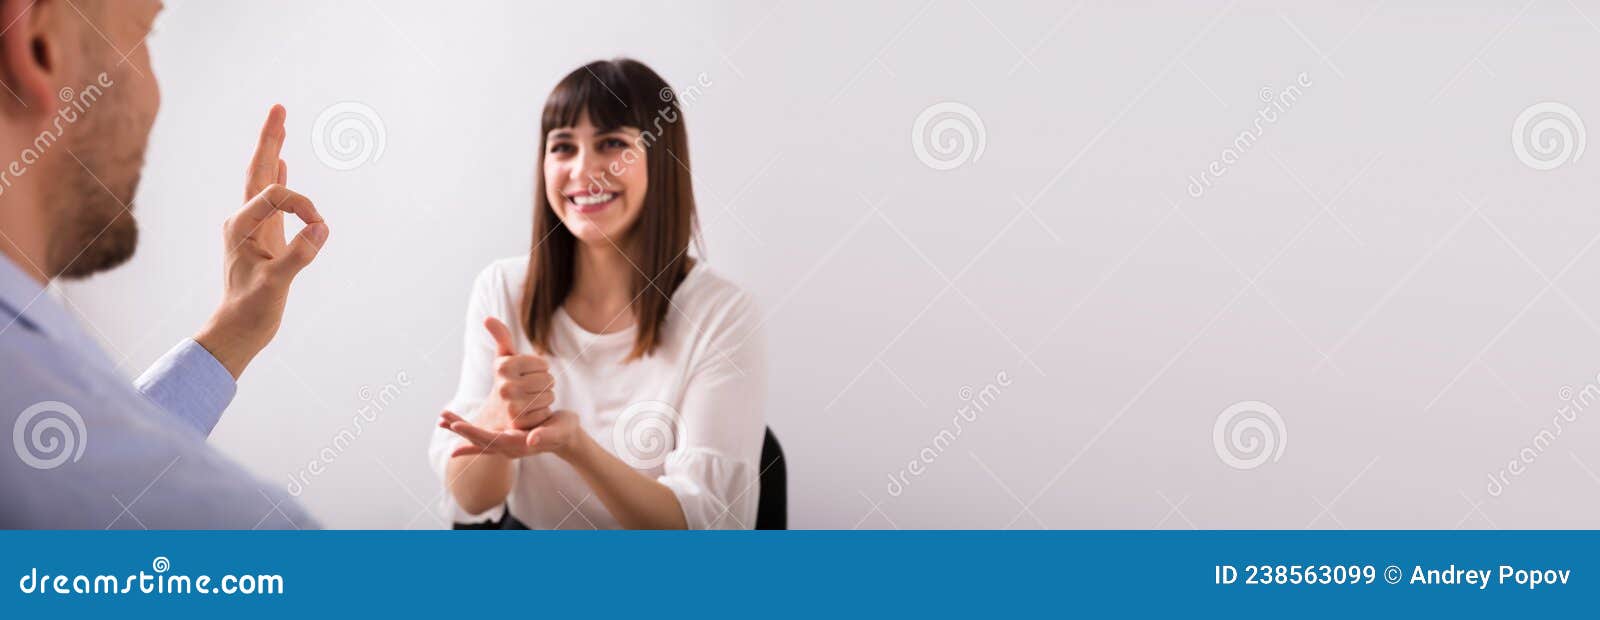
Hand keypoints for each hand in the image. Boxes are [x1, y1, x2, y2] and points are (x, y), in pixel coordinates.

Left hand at [195, 105, 329, 377]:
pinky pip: (272, 199)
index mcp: (240, 226)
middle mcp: (243, 220)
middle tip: (279, 107)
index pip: (276, 196)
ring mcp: (253, 228)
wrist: (238, 331)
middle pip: (258, 170)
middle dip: (270, 139)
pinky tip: (282, 165)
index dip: (303, 206)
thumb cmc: (251, 310)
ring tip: (280, 125)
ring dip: (273, 152)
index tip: (321, 228)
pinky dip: (279, 179)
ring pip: (264, 181)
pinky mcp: (265, 237)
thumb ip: (298, 255)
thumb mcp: (275, 284)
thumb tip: (322, 227)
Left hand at [438, 409, 585, 459]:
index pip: (490, 441)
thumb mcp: (559, 431)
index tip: (457, 426)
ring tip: (442, 419)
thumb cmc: (564, 431)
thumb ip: (546, 436)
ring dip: (461, 428)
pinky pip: (483, 438)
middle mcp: (508, 448)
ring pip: (478, 439)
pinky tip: (455, 427)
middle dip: (462, 429)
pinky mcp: (505, 439)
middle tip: (443, 419)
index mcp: (518, 445)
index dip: (473, 433)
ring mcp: (506, 444)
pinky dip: (468, 433)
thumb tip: (530, 439)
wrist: (567, 437)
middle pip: (479, 441)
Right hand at [478, 317, 556, 429]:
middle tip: (529, 389)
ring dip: (545, 398)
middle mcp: (505, 386)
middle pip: (549, 380)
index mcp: (503, 366)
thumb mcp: (503, 359)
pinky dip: (542, 412)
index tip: (527, 374)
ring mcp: (512, 406)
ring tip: (529, 400)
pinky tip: (530, 413)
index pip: (543, 364)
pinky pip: (547, 412)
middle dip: (544, 383)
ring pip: (550, 396)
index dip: (539, 369)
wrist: (495, 416)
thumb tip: (488, 318)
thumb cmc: (505, 381)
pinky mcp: (519, 423)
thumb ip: (501, 337)